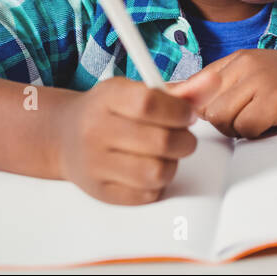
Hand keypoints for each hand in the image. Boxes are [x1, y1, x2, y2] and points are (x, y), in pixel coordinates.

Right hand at [54, 78, 197, 204]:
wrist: (63, 136)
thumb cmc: (107, 110)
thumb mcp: (136, 90)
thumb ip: (178, 90)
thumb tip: (213, 82)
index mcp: (106, 98)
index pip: (149, 103)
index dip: (179, 111)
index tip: (188, 114)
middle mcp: (95, 130)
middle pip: (160, 141)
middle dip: (184, 139)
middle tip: (182, 135)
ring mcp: (95, 164)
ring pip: (157, 172)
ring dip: (173, 163)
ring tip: (166, 153)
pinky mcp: (101, 191)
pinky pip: (147, 194)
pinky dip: (157, 183)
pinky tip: (149, 168)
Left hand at [165, 48, 276, 138]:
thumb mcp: (260, 75)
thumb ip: (226, 87)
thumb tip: (182, 102)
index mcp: (237, 59)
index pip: (192, 84)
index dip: (185, 106)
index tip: (183, 118)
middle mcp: (244, 65)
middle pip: (204, 107)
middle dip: (221, 122)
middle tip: (247, 119)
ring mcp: (260, 80)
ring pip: (223, 119)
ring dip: (240, 128)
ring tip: (263, 119)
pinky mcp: (276, 98)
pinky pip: (248, 129)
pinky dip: (259, 133)